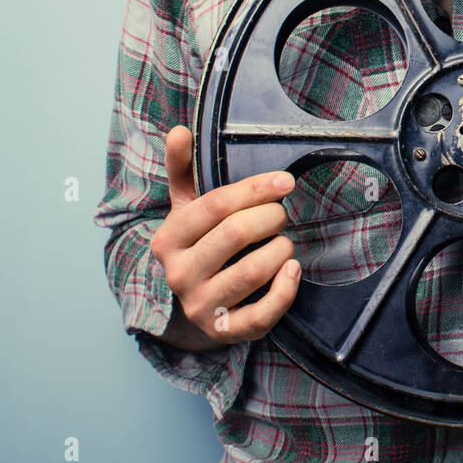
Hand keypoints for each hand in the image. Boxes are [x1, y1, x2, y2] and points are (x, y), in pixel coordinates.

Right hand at [149, 125, 300, 350]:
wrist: (189, 310)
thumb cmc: (197, 247)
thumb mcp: (185, 210)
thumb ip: (183, 170)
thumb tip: (180, 129)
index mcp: (169, 239)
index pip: (215, 206)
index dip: (255, 189)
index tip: (285, 180)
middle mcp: (180, 274)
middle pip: (235, 235)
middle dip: (270, 217)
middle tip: (285, 213)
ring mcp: (201, 306)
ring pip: (251, 272)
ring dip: (280, 250)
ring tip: (286, 240)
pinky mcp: (225, 332)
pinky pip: (261, 314)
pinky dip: (284, 291)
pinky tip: (294, 270)